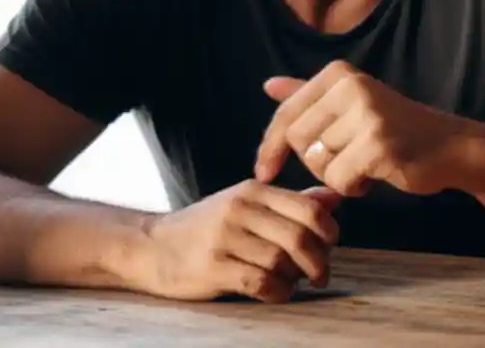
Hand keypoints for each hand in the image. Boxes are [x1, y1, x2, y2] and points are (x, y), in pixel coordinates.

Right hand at [137, 181, 340, 302]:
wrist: (149, 246)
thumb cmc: (208, 227)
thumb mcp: (248, 204)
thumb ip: (292, 202)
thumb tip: (336, 197)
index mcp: (254, 190)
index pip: (309, 208)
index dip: (329, 231)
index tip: (331, 246)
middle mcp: (239, 210)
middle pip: (299, 236)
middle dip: (319, 260)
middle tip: (322, 274)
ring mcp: (224, 239)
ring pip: (280, 261)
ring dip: (295, 278)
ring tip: (293, 282)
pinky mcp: (211, 267)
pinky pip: (259, 282)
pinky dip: (276, 292)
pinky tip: (275, 293)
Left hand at [254, 60, 472, 196]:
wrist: (452, 147)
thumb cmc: (399, 129)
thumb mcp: (352, 104)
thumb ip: (309, 96)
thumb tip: (269, 85)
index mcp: (340, 75)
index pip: (286, 114)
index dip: (270, 147)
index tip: (264, 172)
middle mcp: (352, 87)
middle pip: (298, 140)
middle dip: (315, 161)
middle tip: (346, 161)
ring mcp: (367, 115)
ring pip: (318, 162)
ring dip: (336, 175)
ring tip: (364, 167)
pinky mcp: (378, 145)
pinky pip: (338, 179)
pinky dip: (351, 187)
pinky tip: (373, 178)